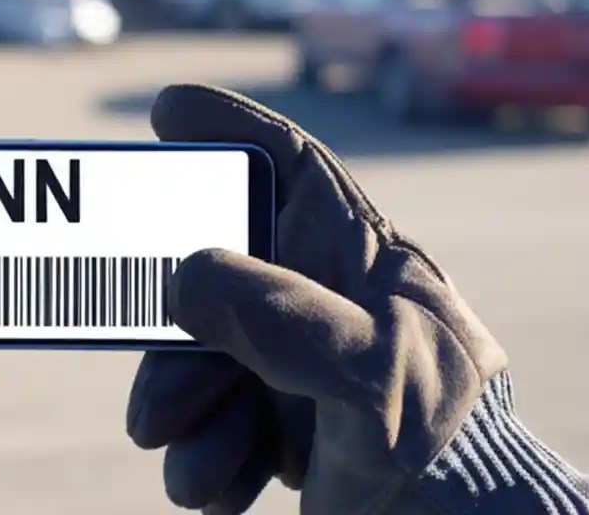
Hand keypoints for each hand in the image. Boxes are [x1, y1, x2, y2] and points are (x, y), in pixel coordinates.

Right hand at [126, 85, 588, 514]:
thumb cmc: (441, 434)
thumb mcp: (371, 366)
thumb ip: (280, 313)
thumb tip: (185, 278)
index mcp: (356, 256)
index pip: (291, 168)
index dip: (230, 128)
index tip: (163, 111)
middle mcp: (316, 297)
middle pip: (208, 274)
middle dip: (169, 332)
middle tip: (147, 386)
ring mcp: (291, 361)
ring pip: (194, 355)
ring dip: (179, 408)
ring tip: (190, 460)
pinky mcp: (275, 421)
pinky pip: (206, 419)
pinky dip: (203, 454)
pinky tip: (224, 484)